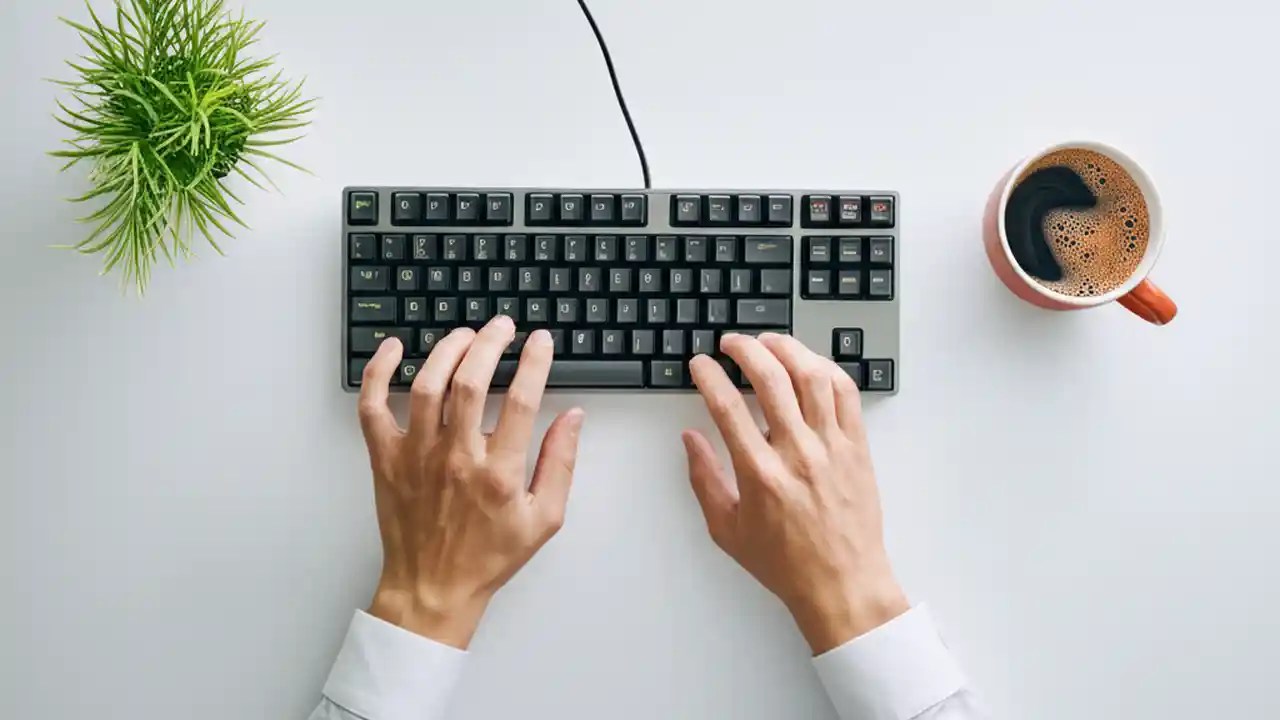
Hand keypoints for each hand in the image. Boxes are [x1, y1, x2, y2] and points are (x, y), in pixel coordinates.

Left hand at [356, 316, 583, 648]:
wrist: (432, 588)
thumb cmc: (486, 558)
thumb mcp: (544, 518)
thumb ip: (560, 464)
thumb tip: (572, 418)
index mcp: (498, 474)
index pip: (520, 400)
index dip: (533, 362)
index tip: (539, 342)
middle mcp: (455, 459)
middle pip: (470, 382)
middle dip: (489, 343)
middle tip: (502, 326)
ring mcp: (416, 456)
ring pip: (426, 386)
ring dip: (446, 350)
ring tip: (464, 334)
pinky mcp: (386, 459)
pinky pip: (373, 407)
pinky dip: (378, 373)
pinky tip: (393, 350)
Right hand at [684, 333, 908, 654]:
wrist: (843, 584)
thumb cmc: (786, 563)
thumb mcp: (727, 530)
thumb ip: (705, 480)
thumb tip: (690, 439)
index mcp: (761, 475)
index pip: (728, 407)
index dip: (709, 377)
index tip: (700, 365)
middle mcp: (798, 454)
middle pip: (771, 379)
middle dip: (745, 350)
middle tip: (730, 343)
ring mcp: (832, 447)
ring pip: (812, 377)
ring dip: (787, 349)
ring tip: (768, 342)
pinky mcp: (858, 447)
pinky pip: (847, 393)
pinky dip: (827, 368)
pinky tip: (810, 363)